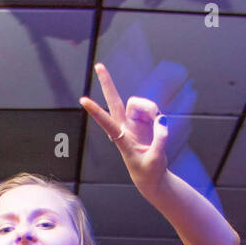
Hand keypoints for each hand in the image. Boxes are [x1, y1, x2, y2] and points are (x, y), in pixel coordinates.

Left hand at [79, 63, 169, 193]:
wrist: (152, 178)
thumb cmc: (149, 172)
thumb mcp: (156, 159)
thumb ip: (160, 139)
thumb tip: (162, 120)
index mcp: (122, 140)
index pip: (107, 122)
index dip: (96, 111)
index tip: (83, 100)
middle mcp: (126, 128)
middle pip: (115, 101)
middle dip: (108, 84)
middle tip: (99, 66)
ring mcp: (134, 123)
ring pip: (139, 104)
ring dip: (150, 108)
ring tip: (158, 120)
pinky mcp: (144, 123)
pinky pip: (151, 110)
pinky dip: (157, 114)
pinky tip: (161, 123)